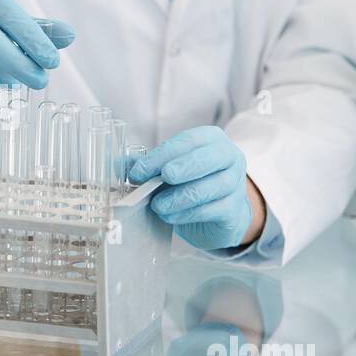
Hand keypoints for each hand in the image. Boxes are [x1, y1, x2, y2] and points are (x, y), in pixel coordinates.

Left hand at [129, 126, 265, 250]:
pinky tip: (170, 217)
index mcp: (212, 139)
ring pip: (208, 187)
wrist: (220, 214)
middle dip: (181, 168)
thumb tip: (120, 164)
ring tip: (157, 205)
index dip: (161, 155)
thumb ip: (148, 164)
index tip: (138, 171)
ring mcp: (235, 184)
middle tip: (161, 179)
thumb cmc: (192, 183)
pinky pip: (210, 210)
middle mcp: (229, 157)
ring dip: (179, 197)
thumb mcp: (170, 169)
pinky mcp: (234, 209)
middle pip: (207, 159)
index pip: (187, 141)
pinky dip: (186, 214)